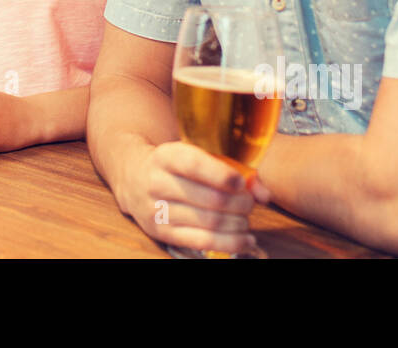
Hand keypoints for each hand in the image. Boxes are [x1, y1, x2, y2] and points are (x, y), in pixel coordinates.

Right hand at [121, 141, 270, 253]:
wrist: (133, 177)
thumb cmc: (175, 166)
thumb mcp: (194, 155)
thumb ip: (231, 168)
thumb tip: (264, 193)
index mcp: (166, 156)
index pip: (195, 164)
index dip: (223, 176)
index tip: (242, 183)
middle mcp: (157, 182)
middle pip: (210, 199)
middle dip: (240, 204)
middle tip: (249, 203)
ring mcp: (156, 210)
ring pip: (209, 222)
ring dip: (237, 224)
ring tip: (245, 220)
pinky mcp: (161, 232)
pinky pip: (202, 242)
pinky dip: (230, 242)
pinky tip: (245, 239)